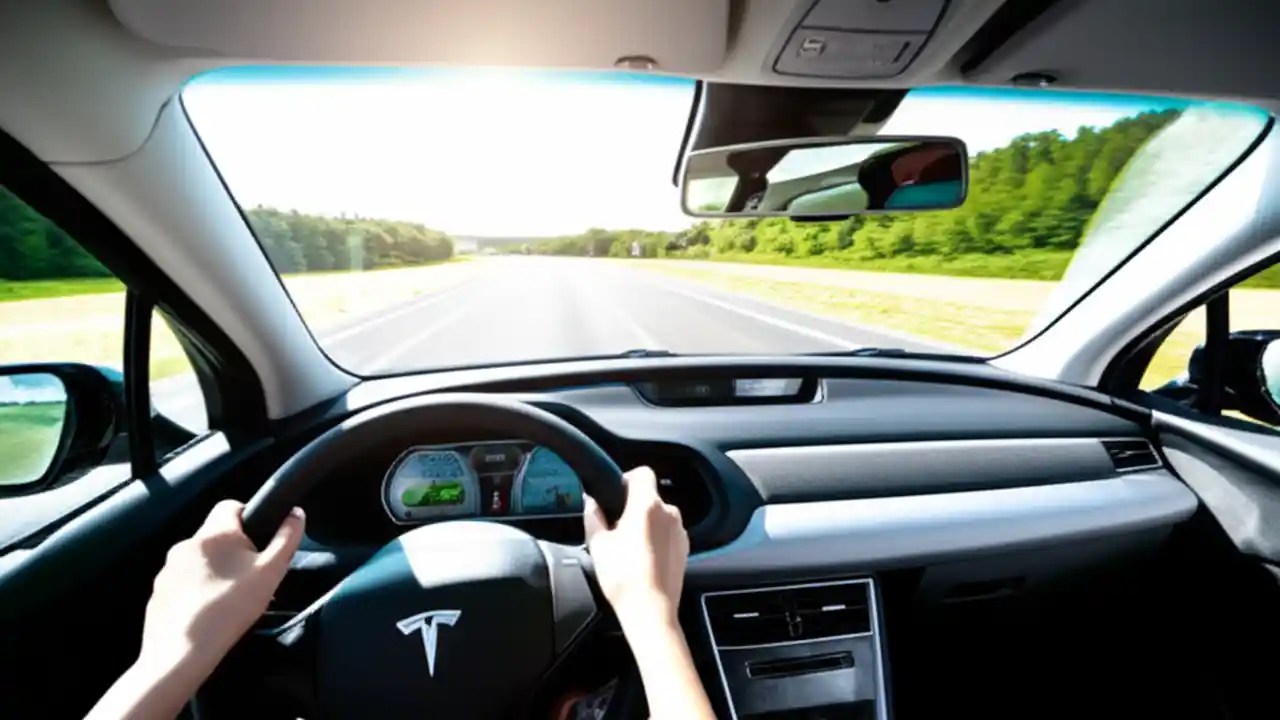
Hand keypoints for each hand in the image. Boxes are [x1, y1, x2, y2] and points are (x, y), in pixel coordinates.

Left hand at [139, 500, 304, 677]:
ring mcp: (167, 569)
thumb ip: (287, 539)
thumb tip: (296, 513)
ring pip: (198, 561)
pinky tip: (206, 614)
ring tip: (228, 601)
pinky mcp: (157, 593)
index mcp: (215, 533)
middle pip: (215, 537)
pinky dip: (195, 592)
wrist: (181, 652)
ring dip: (213, 572)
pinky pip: (182, 583)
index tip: (259, 543)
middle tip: (249, 578)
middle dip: (233, 551)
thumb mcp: (270, 573)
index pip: (230, 505)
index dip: (249, 517)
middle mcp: (186, 544)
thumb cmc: (231, 607)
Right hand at [584, 466, 687, 629]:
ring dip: (646, 524)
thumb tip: (591, 503)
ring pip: (659, 516)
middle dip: (633, 507)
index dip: (627, 479)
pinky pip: (667, 533)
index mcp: (646, 505)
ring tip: (628, 547)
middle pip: (650, 496)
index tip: (615, 495)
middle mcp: (668, 513)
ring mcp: (679, 531)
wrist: (650, 609)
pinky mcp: (684, 548)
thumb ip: (593, 516)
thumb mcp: (598, 544)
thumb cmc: (623, 578)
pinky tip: (643, 558)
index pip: (642, 473)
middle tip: (615, 527)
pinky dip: (656, 538)